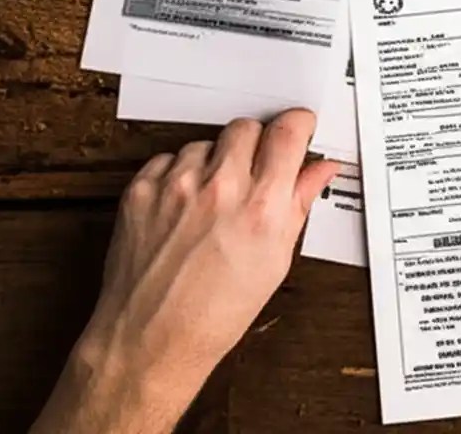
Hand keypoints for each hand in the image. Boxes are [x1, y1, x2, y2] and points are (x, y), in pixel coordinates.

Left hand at [32, 110, 338, 433]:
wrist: (152, 337)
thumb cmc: (215, 312)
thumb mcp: (275, 260)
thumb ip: (298, 204)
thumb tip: (320, 170)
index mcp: (262, 207)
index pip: (287, 132)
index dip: (298, 123)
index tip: (298, 128)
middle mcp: (220, 189)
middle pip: (247, 127)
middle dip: (256, 143)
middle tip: (255, 172)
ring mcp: (175, 186)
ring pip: (206, 142)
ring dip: (215, 161)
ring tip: (213, 200)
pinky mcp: (140, 190)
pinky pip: (167, 159)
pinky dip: (179, 175)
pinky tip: (184, 207)